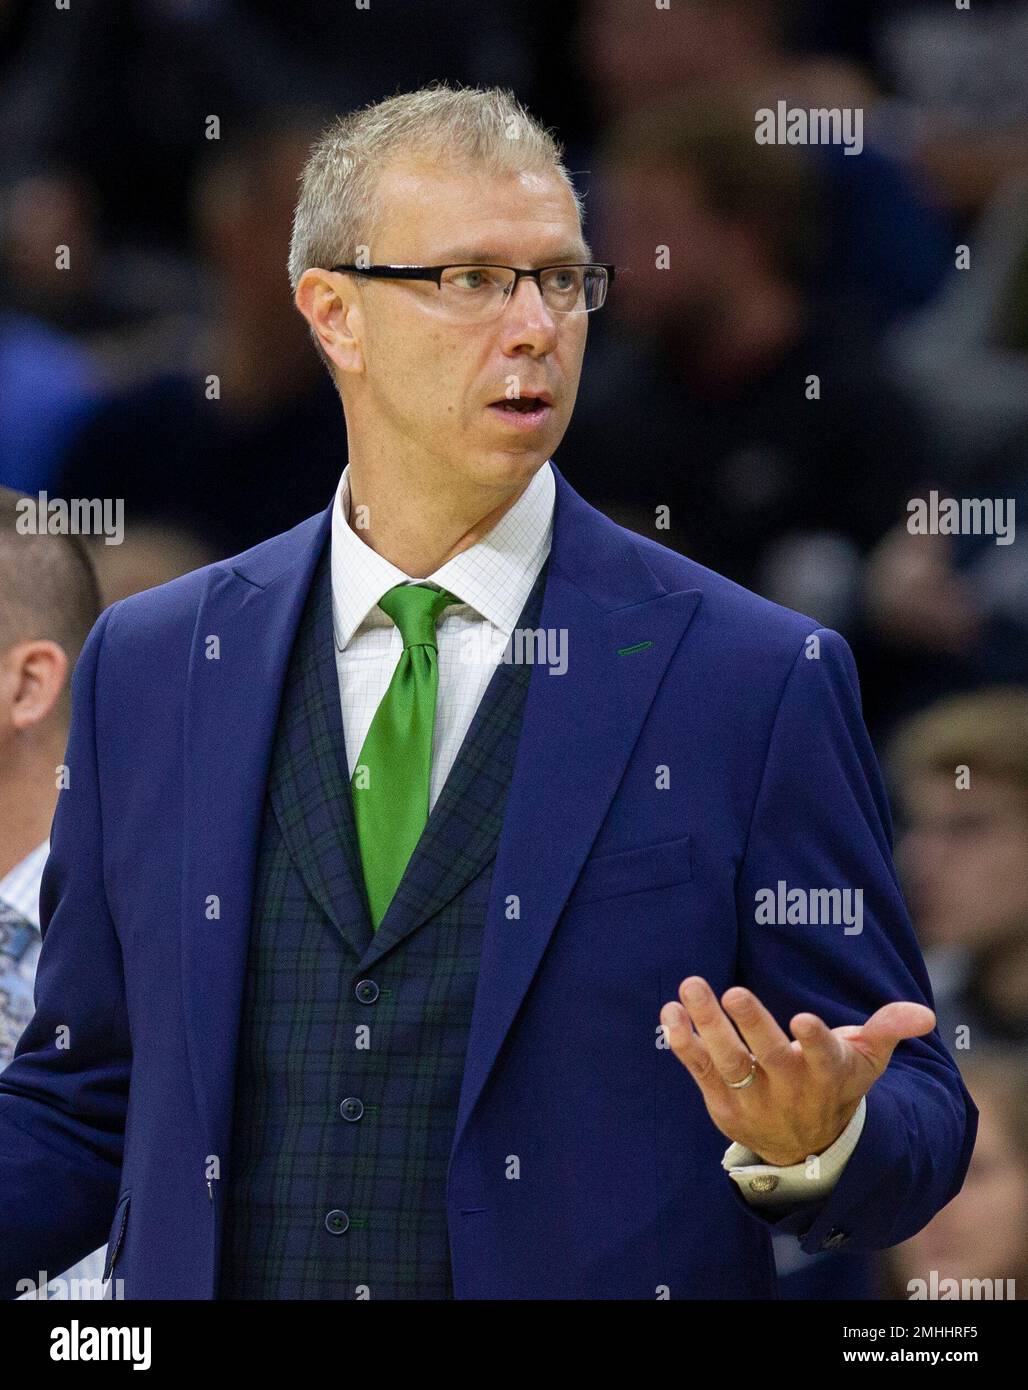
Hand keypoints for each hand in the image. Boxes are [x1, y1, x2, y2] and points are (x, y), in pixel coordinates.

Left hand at [660, 977, 935, 1165]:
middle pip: (768, 1056)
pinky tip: (670, 1012)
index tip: (804, 1019)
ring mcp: (752, 1099)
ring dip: (707, 1024)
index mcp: (827, 1074)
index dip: (814, 1040)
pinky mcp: (722, 1104)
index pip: (823, 1057)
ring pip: (727, 1061)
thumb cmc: (838, 1083)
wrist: (806, 1147)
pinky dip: (684, 1042)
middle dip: (751, 1024)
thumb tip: (923, 1014)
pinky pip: (699, 1070)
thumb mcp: (868, 1060)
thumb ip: (889, 1029)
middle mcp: (789, 1089)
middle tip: (733, 990)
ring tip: (691, 985)